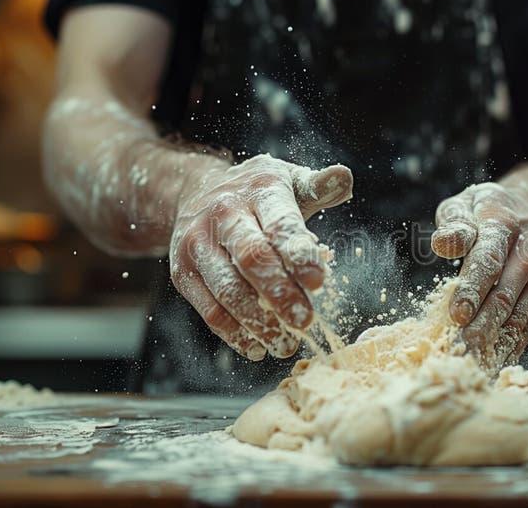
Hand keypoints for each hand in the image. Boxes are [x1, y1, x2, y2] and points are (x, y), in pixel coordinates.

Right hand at [170, 154, 352, 360]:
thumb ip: (318, 186)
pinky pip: (208, 309)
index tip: (319, 281)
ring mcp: (198, 244)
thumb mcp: (288, 180)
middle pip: (251, 258)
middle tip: (305, 321)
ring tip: (286, 344)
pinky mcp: (183, 272)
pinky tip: (258, 347)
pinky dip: (233, 333)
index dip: (298, 253)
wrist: (193, 190)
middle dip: (280, 293)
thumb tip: (344, 178)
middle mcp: (224, 215)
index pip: (280, 224)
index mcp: (258, 190)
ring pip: (227, 289)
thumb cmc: (256, 192)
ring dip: (258, 322)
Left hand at [431, 182, 527, 371]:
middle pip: (505, 295)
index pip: (488, 261)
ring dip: (495, 342)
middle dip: (482, 326)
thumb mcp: (467, 202)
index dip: (472, 289)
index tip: (456, 315)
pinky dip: (511, 345)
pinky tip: (493, 361)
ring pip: (519, 315)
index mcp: (503, 224)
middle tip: (460, 349)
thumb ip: (454, 222)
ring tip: (472, 362)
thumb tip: (443, 243)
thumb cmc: (491, 209)